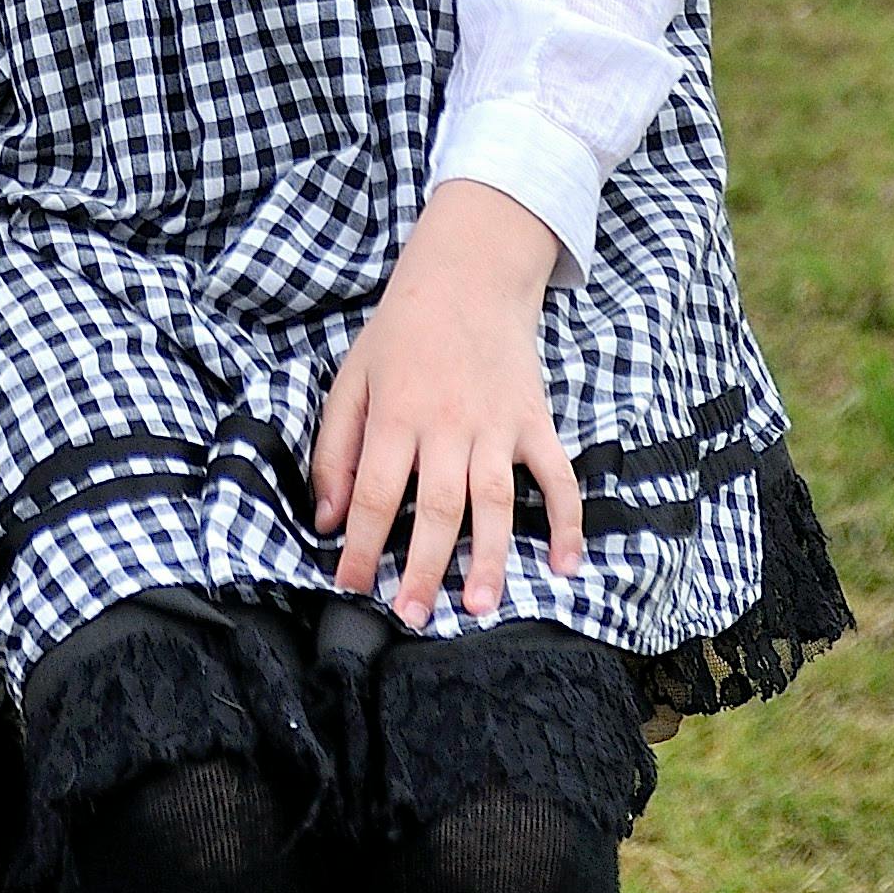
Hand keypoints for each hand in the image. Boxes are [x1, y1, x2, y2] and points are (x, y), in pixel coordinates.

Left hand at [311, 182, 584, 626]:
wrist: (468, 276)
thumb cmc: (402, 332)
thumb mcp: (352, 377)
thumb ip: (334, 447)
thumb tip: (326, 518)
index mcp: (396, 413)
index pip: (373, 491)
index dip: (360, 544)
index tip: (350, 587)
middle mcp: (447, 424)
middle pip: (435, 507)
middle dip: (424, 567)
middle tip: (413, 616)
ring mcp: (496, 425)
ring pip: (494, 502)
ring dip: (490, 557)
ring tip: (480, 606)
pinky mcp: (534, 421)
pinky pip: (557, 478)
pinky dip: (567, 522)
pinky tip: (566, 566)